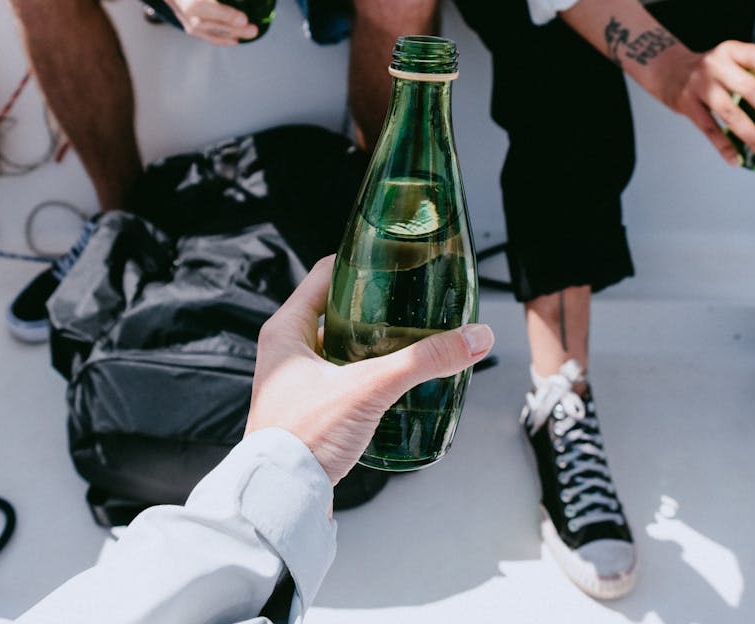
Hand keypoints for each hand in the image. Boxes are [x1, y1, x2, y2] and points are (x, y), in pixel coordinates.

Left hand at [246, 256, 493, 484]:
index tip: (393, 259)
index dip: (360, 262)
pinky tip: (392, 380)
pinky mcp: (307, 407)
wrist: (282, 495)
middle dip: (374, 306)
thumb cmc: (302, 438)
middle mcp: (284, 349)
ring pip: (339, 345)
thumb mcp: (370, 388)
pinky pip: (340, 376)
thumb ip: (423, 361)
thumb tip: (473, 338)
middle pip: (334, 309)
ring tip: (409, 339)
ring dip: (371, 342)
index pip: (325, 274)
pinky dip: (365, 372)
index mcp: (285, 328)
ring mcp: (294, 379)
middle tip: (410, 302)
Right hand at [654, 41, 754, 164]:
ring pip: (729, 113)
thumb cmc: (709, 69)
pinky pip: (709, 129)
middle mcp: (715, 66)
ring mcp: (699, 86)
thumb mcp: (729, 59)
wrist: (667, 70)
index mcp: (730, 51)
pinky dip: (723, 146)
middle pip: (748, 88)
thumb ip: (752, 72)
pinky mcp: (686, 105)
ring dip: (752, 135)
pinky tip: (735, 160)